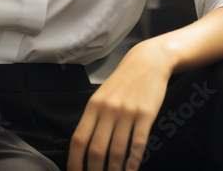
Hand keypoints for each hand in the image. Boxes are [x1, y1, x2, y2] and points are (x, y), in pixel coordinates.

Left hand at [67, 41, 172, 170]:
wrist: (148, 62)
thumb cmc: (123, 81)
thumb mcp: (102, 94)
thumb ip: (94, 117)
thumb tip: (84, 145)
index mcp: (93, 105)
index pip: (79, 138)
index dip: (75, 160)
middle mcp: (108, 109)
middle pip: (96, 148)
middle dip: (94, 170)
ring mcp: (127, 112)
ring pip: (117, 149)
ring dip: (114, 169)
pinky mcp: (146, 114)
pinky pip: (138, 143)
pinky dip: (134, 161)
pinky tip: (131, 170)